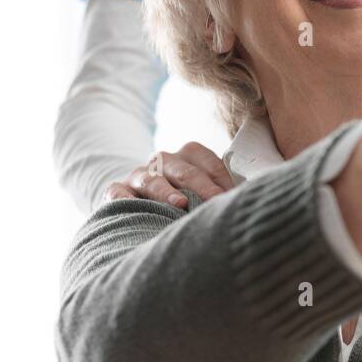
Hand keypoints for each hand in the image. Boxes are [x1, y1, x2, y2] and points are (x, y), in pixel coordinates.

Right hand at [105, 142, 234, 208]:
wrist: (142, 203)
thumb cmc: (186, 199)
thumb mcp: (204, 190)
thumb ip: (222, 191)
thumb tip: (244, 201)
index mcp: (188, 155)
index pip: (208, 162)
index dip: (222, 179)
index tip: (233, 197)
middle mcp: (163, 161)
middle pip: (184, 171)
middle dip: (202, 187)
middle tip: (216, 201)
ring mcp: (138, 175)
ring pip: (152, 179)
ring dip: (167, 192)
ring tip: (181, 204)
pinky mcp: (117, 191)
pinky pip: (117, 192)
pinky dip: (123, 198)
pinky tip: (132, 207)